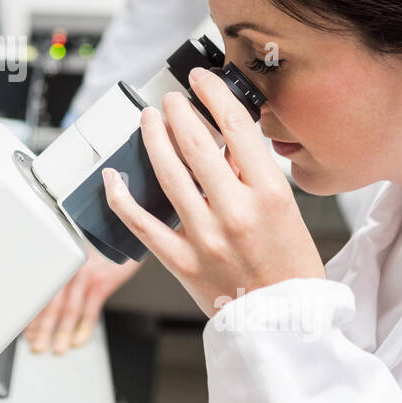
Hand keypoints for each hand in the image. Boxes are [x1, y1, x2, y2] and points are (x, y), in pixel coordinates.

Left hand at [24, 247, 139, 353]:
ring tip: (57, 349)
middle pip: (52, 304)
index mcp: (58, 264)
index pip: (41, 294)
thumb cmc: (98, 248)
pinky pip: (91, 309)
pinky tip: (78, 341)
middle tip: (37, 347)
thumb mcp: (77, 258)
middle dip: (43, 329)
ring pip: (69, 309)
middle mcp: (68, 268)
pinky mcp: (101, 281)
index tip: (27, 333)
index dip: (33, 316)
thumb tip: (49, 305)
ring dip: (62, 332)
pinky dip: (84, 327)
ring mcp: (84, 275)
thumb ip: (64, 277)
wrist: (123, 235)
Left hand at [100, 68, 323, 316]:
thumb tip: (222, 134)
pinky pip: (142, 224)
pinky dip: (122, 198)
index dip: (212, 94)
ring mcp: (205, 237)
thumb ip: (252, 172)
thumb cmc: (288, 264)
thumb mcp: (285, 208)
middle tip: (168, 100)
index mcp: (269, 193)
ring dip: (152, 139)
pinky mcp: (182, 261)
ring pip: (167, 174)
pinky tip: (113, 177)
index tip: (199, 81)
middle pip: (195, 144)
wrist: (284, 321)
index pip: (235, 127)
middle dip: (176, 112)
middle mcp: (235, 211)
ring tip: (148, 120)